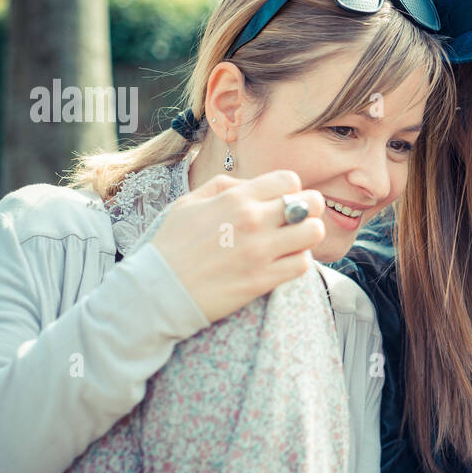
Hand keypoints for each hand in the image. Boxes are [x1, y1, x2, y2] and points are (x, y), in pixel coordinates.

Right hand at [150, 170, 325, 322]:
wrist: (158, 291)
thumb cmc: (171, 245)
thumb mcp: (189, 202)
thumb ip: (224, 186)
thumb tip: (252, 184)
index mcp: (236, 198)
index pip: (290, 180)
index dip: (291, 191)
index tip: (283, 203)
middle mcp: (252, 220)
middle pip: (309, 204)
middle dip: (308, 210)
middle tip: (297, 221)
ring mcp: (260, 251)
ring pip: (313, 234)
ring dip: (307, 237)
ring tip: (293, 243)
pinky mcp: (262, 280)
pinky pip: (302, 265)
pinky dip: (299, 262)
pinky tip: (284, 263)